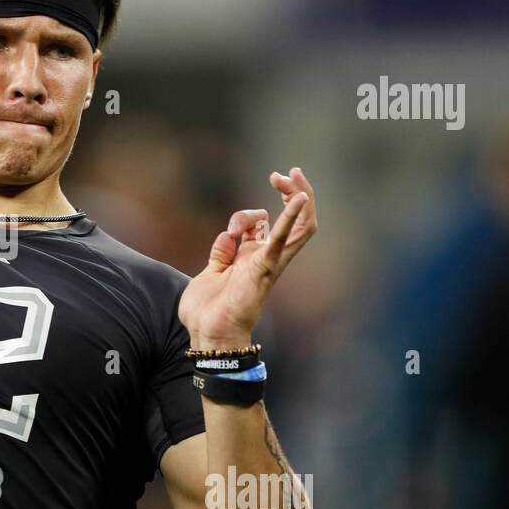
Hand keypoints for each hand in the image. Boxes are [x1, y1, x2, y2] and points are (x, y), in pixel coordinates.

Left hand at [178, 166, 317, 348]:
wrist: (207, 334)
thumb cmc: (208, 310)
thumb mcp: (212, 271)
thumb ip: (221, 253)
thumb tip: (227, 236)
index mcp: (252, 256)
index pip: (269, 222)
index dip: (267, 203)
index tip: (266, 185)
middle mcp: (265, 257)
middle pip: (294, 220)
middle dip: (293, 192)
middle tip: (282, 174)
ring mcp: (268, 262)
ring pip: (299, 228)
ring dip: (299, 198)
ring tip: (289, 178)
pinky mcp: (263, 268)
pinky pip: (282, 240)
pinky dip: (291, 218)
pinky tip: (300, 198)